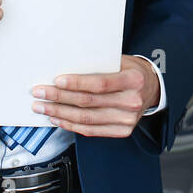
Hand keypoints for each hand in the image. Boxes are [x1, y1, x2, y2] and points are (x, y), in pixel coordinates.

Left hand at [29, 55, 159, 137]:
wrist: (152, 88)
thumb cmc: (131, 71)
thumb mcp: (120, 61)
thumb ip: (98, 64)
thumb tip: (66, 67)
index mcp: (133, 80)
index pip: (99, 84)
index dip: (76, 83)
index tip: (57, 80)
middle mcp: (132, 102)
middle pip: (89, 103)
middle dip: (60, 98)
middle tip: (40, 93)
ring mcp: (128, 120)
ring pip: (86, 119)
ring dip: (60, 113)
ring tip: (43, 107)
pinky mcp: (122, 131)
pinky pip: (91, 130)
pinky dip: (71, 125)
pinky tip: (58, 119)